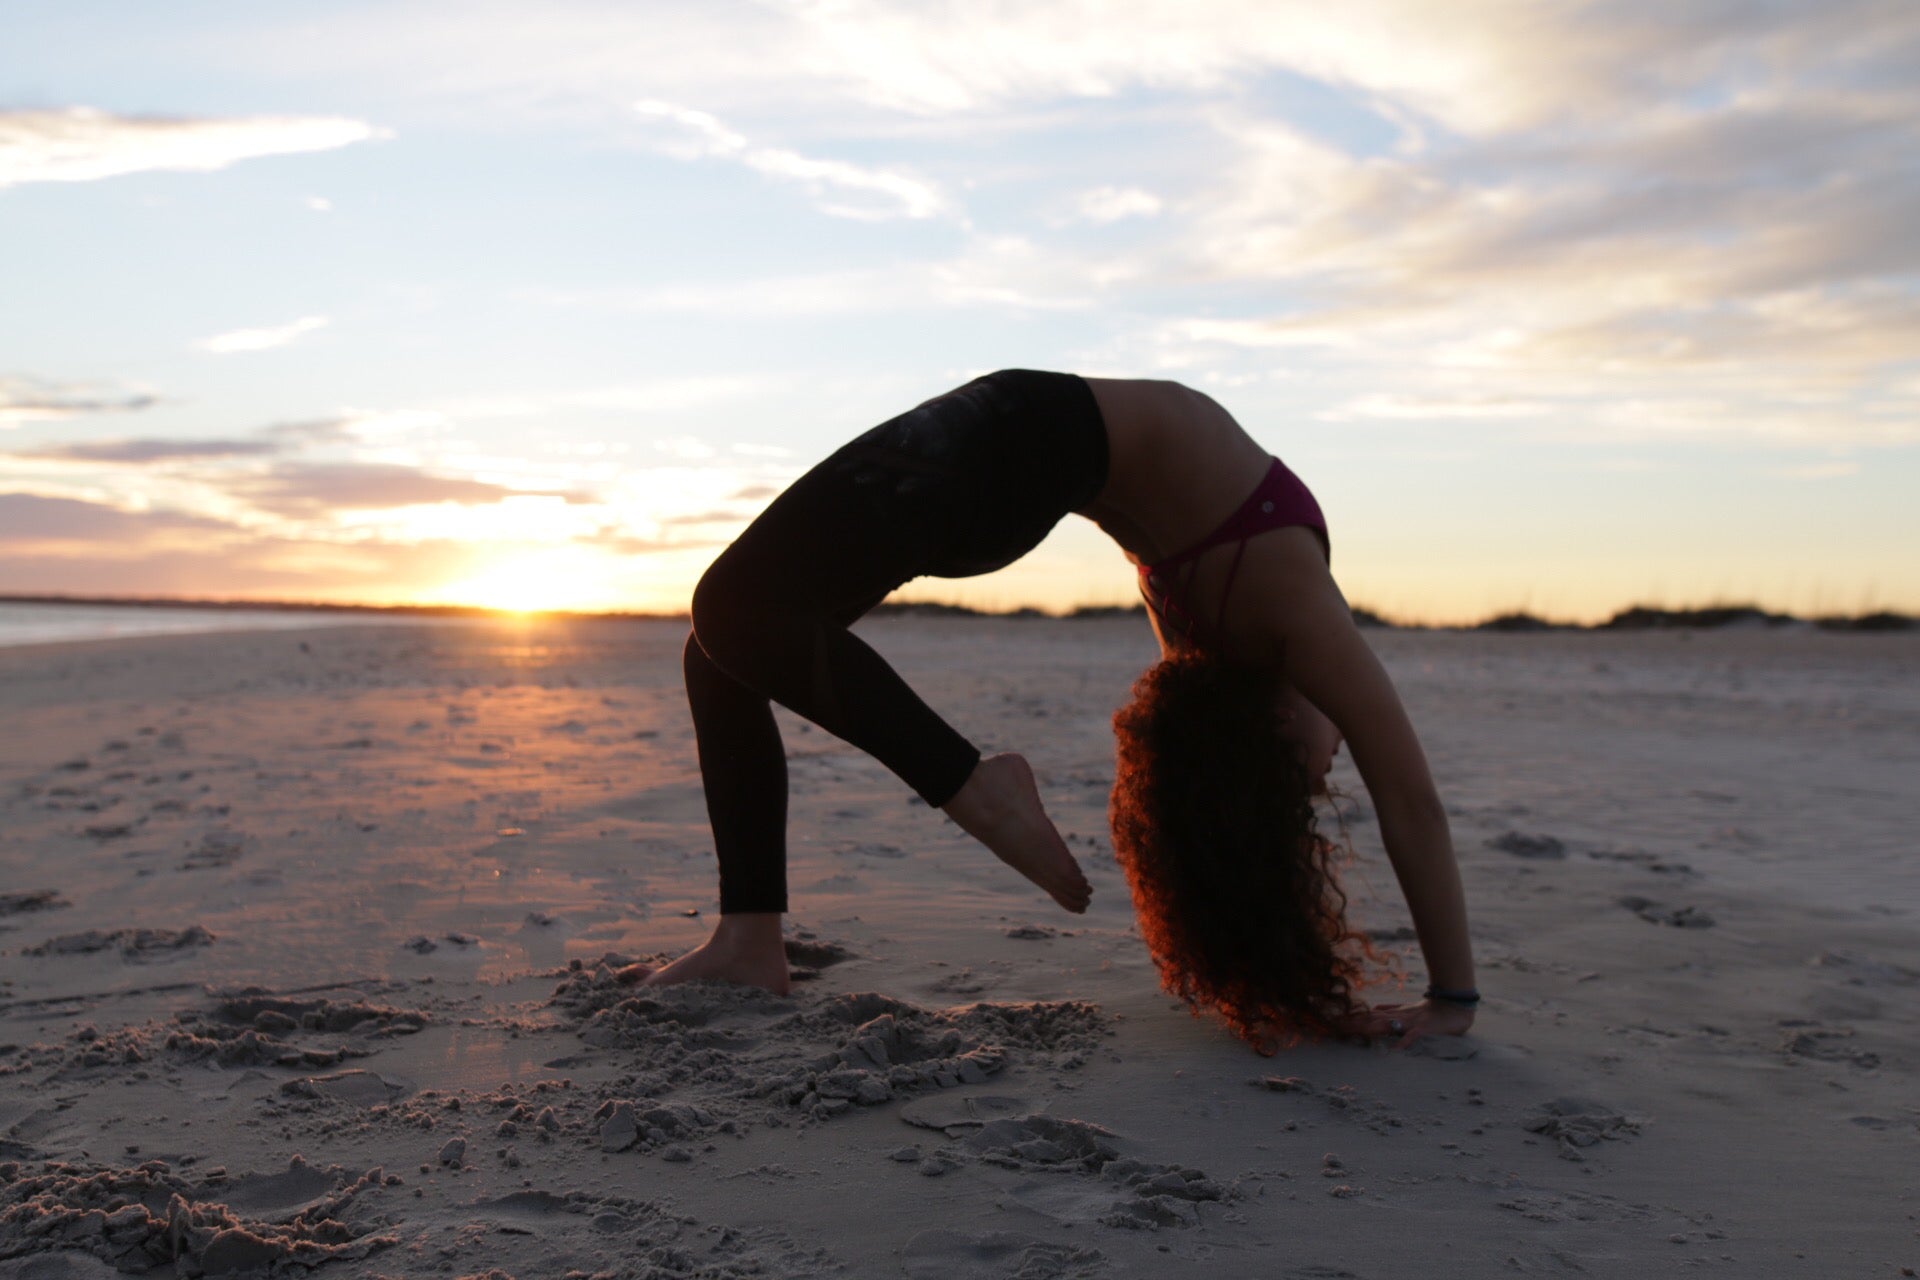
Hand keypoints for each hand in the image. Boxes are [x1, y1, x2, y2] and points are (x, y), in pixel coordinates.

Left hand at [1342, 998, 1473, 1048]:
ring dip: (1373, 1029)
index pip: (1370, 1016)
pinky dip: (1404, 1042)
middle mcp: (1399, 1017)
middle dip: (1356, 1024)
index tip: (1336, 1022)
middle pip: (1373, 1020)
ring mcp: (1411, 1022)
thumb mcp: (1407, 1009)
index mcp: (1394, 1014)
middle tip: (1337, 1027)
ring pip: (1388, 1025)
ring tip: (1357, 1034)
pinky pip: (1412, 1036)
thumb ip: (1391, 1009)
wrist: (1453, 1006)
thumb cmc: (1430, 1010)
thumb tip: (1374, 1009)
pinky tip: (1394, 1050)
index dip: (1353, 1019)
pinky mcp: (1424, 1028)